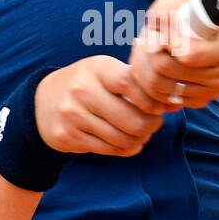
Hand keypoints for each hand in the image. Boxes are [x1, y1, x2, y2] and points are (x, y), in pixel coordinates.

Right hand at [34, 56, 165, 156]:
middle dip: (152, 126)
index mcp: (97, 69)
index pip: (132, 84)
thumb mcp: (107, 73)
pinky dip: (125, 149)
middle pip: (134, 120)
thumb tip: (176, 102)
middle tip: (154, 123)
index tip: (159, 105)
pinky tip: (126, 142)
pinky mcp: (68, 137)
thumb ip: (139, 84)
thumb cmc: (87, 84)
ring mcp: (73, 115)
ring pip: (124, 140)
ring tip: (141, 133)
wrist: (41, 102)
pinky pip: (110, 150)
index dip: (153, 100)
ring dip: (140, 140)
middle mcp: (82, 91)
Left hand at [128, 0, 218, 109]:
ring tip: (148, 50)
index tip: (159, 30)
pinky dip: (149, 83)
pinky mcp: (197, 102)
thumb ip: (167, 8)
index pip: (188, 54)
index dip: (165, 41)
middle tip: (147, 39)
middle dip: (147, 52)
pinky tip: (154, 66)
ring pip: (158, 87)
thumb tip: (155, 28)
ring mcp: (210, 93)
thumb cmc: (193, 10)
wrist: (206, 30)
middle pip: (166, 70)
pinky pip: (160, 99)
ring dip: (143, 66)